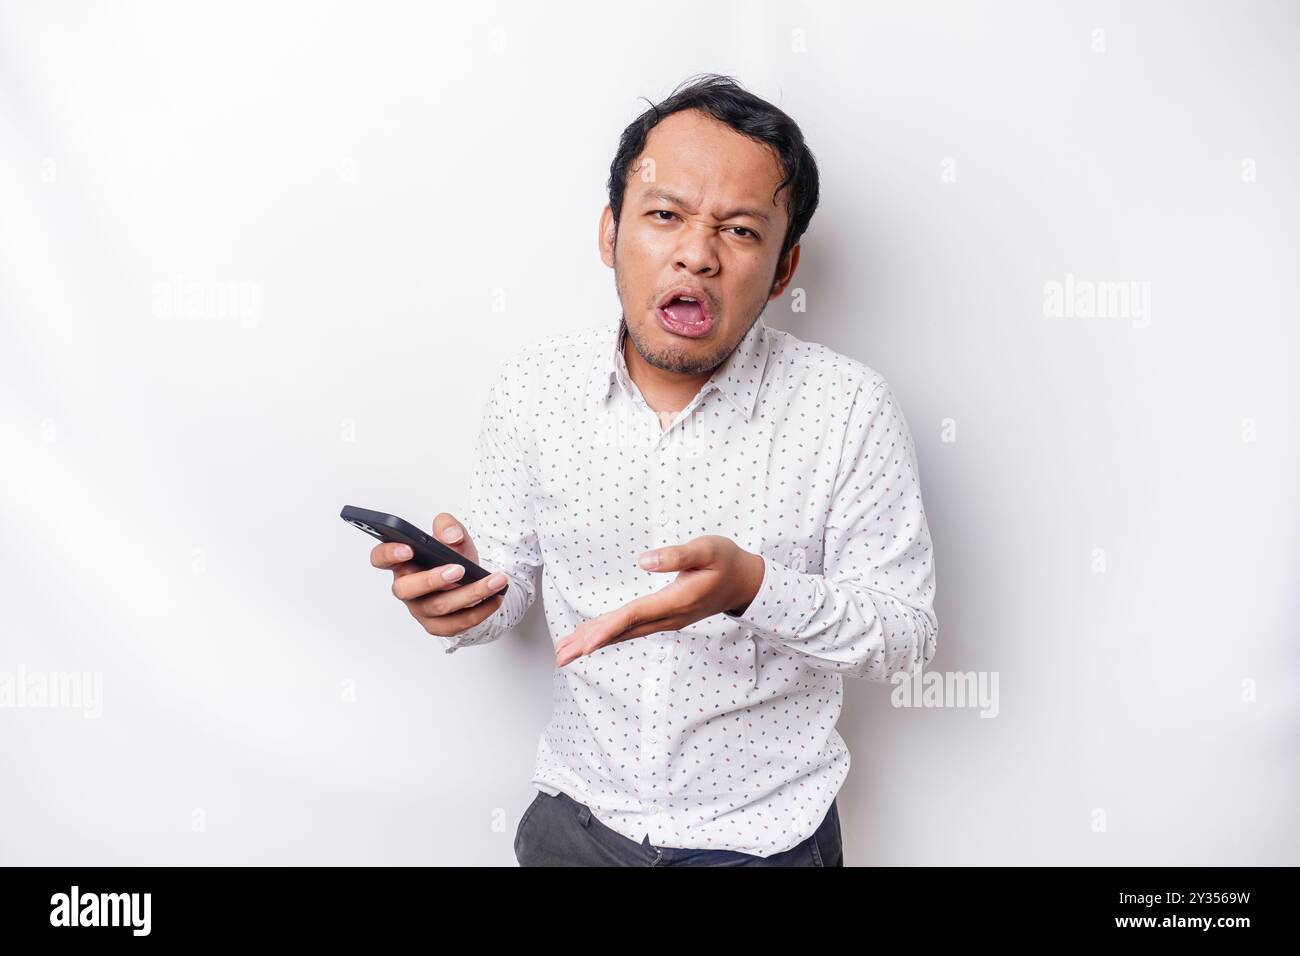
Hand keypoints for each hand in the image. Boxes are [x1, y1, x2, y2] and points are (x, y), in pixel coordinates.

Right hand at [370, 512, 508, 637]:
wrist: (470, 579)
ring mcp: (420, 610)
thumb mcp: (452, 535)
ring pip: (439, 607)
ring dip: (470, 593)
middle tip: (459, 569)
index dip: (389, 554)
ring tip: (495, 580)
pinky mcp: (438, 626)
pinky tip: (496, 597)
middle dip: (433, 579)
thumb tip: (451, 536)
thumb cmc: (452, 557)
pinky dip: (480, 611)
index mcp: (402, 562)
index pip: (381, 558)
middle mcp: (406, 588)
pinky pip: (456, 624)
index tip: (408, 548)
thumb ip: (448, 526)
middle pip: (406, 589)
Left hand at [554, 535, 763, 666]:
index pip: (634, 616)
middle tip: (560, 656)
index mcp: (676, 601)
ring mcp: (666, 620)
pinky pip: (631, 629)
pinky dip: (609, 634)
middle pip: (623, 631)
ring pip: (625, 633)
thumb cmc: (727, 561)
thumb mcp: (708, 549)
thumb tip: (642, 561)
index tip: (585, 645)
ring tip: (566, 652)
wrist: (745, 582)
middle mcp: (668, 617)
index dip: (608, 629)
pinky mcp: (664, 617)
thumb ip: (677, 555)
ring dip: (595, 641)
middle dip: (590, 643)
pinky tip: (592, 636)